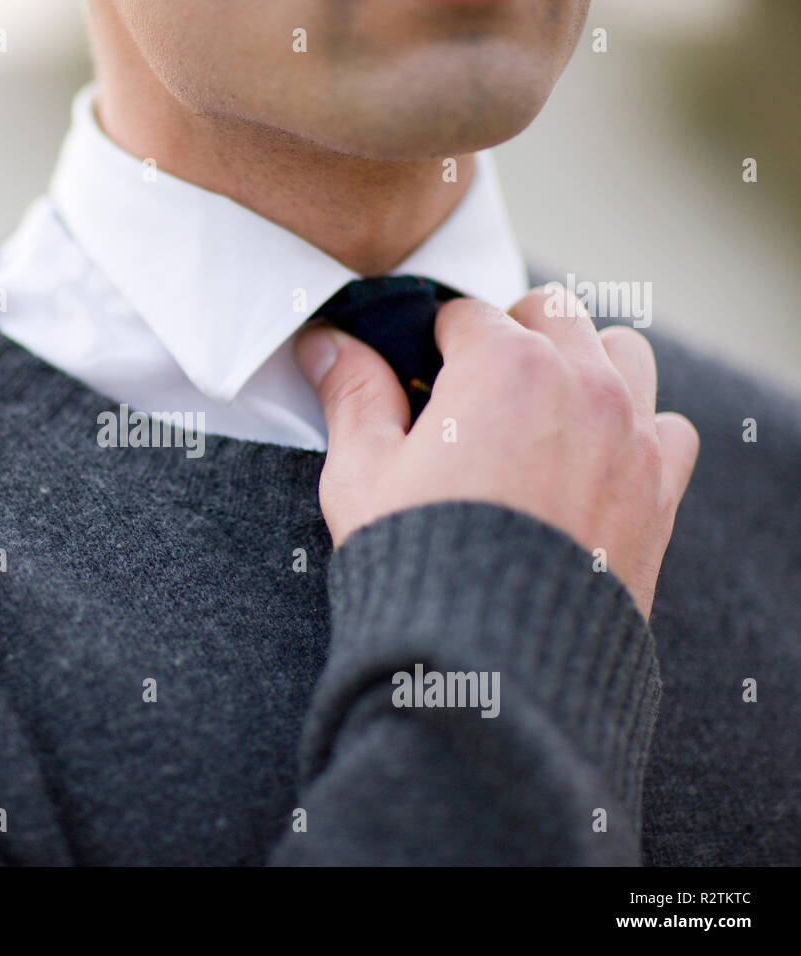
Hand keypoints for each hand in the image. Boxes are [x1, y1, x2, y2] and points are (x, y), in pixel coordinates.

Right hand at [295, 287, 698, 618]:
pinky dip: (637, 428)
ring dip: (584, 365)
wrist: (494, 659)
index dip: (433, 342)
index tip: (421, 375)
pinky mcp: (660, 487)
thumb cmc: (420, 560)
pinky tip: (593, 461)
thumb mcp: (362, 472)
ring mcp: (630, 432)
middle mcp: (580, 382)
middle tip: (475, 391)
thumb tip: (325, 342)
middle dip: (512, 335)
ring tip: (542, 414)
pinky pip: (667, 425)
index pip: (465, 314)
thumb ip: (351, 393)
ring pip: (622, 351)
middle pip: (551, 314)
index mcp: (502, 366)